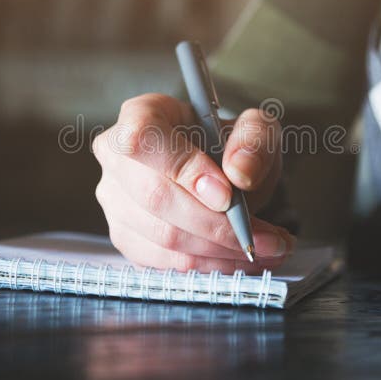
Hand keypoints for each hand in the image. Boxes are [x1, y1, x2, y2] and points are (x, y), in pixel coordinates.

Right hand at [93, 93, 294, 273]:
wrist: (218, 171)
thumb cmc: (228, 144)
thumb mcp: (254, 129)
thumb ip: (253, 140)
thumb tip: (240, 173)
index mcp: (142, 114)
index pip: (143, 138)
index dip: (183, 168)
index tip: (227, 194)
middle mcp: (116, 156)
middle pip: (155, 196)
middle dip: (215, 224)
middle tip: (260, 235)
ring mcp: (115, 199)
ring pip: (162, 235)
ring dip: (219, 250)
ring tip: (265, 248)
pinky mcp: (125, 236)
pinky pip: (164, 261)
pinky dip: (209, 266)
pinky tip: (240, 259)